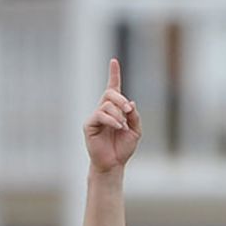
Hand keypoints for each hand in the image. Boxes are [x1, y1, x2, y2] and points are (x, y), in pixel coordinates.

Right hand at [83, 58, 140, 172]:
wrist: (113, 164)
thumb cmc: (123, 148)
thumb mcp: (135, 130)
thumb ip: (134, 116)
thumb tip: (130, 103)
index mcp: (115, 109)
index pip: (113, 88)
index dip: (113, 74)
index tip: (114, 61)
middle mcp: (103, 110)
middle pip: (110, 93)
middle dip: (121, 99)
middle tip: (129, 111)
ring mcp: (95, 117)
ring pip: (107, 104)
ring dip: (118, 114)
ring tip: (123, 126)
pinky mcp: (89, 125)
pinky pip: (100, 115)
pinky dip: (111, 120)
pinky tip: (118, 127)